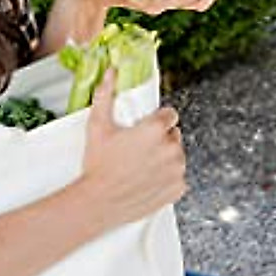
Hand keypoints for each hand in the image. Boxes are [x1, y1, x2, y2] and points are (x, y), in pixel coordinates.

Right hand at [79, 69, 186, 225]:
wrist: (98, 202)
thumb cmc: (98, 165)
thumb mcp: (98, 126)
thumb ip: (106, 95)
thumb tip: (110, 74)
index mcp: (155, 129)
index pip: (170, 115)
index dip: (157, 121)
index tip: (145, 129)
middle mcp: (171, 148)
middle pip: (173, 135)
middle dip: (160, 140)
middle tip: (138, 150)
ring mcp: (176, 170)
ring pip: (176, 156)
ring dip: (164, 159)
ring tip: (141, 166)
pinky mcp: (177, 189)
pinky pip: (177, 178)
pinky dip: (166, 179)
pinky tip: (147, 180)